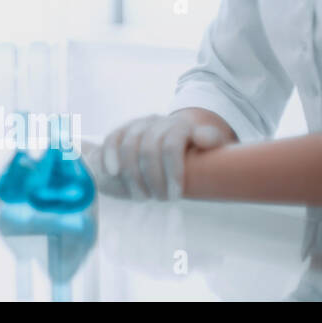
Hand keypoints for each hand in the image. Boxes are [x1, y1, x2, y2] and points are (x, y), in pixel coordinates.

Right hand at [90, 111, 233, 199]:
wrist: (175, 134)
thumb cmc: (195, 151)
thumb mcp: (212, 146)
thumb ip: (212, 141)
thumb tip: (205, 140)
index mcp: (180, 126)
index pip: (171, 146)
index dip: (172, 172)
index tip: (176, 196)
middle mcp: (157, 122)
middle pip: (148, 149)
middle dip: (152, 179)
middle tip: (160, 199)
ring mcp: (136, 125)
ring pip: (128, 146)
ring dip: (132, 176)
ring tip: (141, 196)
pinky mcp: (120, 131)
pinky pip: (111, 140)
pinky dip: (109, 157)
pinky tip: (112, 174)